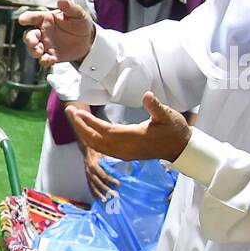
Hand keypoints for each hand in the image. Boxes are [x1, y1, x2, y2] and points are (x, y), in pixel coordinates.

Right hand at [20, 0, 95, 65]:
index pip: (33, 17)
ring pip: (33, 49)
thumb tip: (61, 0)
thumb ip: (69, 8)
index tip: (22, 20)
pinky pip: (44, 59)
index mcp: (46, 19)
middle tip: (33, 42)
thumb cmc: (80, 23)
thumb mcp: (78, 13)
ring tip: (39, 53)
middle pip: (30, 35)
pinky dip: (45, 60)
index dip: (26, 18)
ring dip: (33, 51)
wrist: (87, 40)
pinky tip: (51, 59)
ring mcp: (46, 45)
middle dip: (29, 39)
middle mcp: (43, 32)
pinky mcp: (51, 55)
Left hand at [68, 93, 190, 163]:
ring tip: (74, 118)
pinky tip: (86, 129)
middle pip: (95, 140)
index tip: (78, 113)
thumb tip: (147, 96)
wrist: (180, 148)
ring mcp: (123, 153)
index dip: (91, 122)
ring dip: (83, 132)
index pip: (106, 131)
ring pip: (97, 145)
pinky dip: (91, 139)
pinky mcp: (124, 155)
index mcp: (133, 138)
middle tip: (69, 111)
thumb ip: (156, 106)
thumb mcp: (168, 115)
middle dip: (80, 126)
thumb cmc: (174, 130)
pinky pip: (102, 148)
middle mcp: (125, 149)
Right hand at [81, 144, 119, 200]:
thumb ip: (109, 161)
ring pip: (94, 188)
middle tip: (115, 195)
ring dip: (100, 195)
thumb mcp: (103, 155)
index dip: (111, 180)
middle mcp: (89, 172)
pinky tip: (99, 199)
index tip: (118, 184)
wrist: (87, 151)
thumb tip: (120, 165)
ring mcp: (88, 176)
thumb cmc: (97, 153)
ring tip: (106, 200)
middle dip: (107, 190)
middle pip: (99, 183)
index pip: (103, 175)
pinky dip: (94, 194)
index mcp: (94, 165)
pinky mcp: (87, 179)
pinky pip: (90, 188)